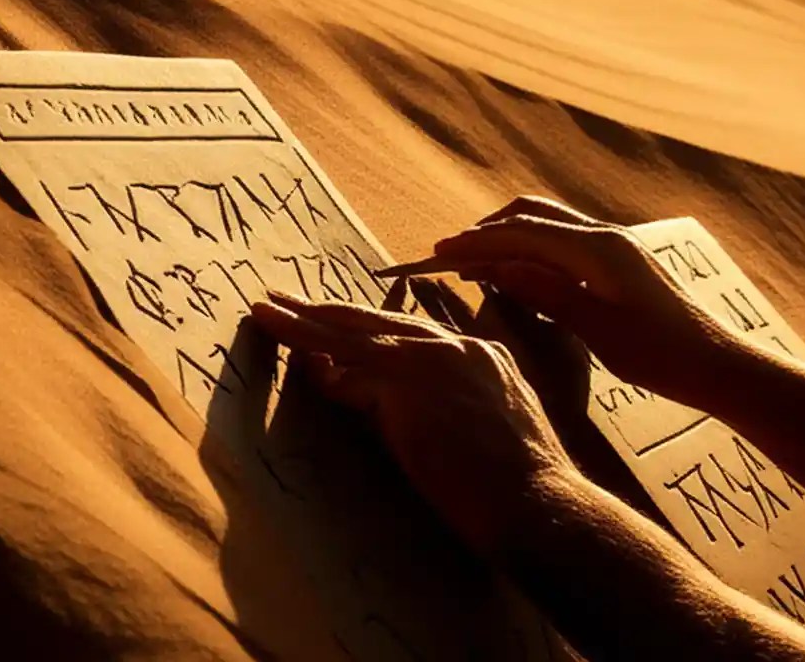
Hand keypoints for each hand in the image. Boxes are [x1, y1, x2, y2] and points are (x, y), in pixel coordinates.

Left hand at [250, 292, 577, 555]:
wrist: (538, 504)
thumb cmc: (520, 490)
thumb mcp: (486, 433)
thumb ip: (443, 412)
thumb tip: (390, 409)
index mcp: (484, 356)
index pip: (413, 335)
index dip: (369, 330)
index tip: (339, 325)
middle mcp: (460, 347)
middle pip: (378, 321)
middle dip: (329, 311)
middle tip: (286, 300)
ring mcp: (434, 359)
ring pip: (355, 331)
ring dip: (305, 320)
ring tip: (267, 309)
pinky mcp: (409, 380)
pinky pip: (344, 359)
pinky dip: (307, 344)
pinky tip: (278, 333)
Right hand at [434, 196, 747, 403]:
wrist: (716, 364)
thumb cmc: (660, 354)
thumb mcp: (597, 329)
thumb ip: (547, 293)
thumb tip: (497, 266)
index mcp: (598, 249)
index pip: (523, 233)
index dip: (478, 241)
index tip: (438, 253)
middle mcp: (605, 237)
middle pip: (532, 215)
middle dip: (488, 231)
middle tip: (451, 257)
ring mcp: (614, 248)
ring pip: (547, 226)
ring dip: (509, 239)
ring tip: (475, 264)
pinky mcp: (618, 265)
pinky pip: (563, 245)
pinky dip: (531, 251)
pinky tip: (517, 275)